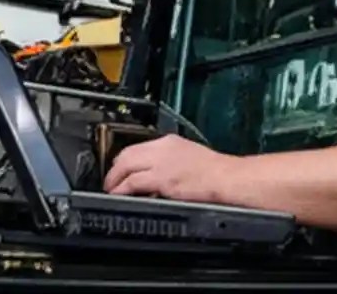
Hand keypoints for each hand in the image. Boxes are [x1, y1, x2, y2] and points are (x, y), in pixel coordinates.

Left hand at [103, 134, 235, 202]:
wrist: (226, 177)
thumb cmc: (215, 171)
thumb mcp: (190, 156)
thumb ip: (171, 160)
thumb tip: (158, 173)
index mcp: (169, 142)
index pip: (138, 147)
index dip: (125, 160)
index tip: (121, 169)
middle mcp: (162, 148)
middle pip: (126, 154)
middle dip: (115, 168)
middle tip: (110, 181)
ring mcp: (161, 163)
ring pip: (125, 166)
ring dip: (114, 179)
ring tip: (111, 189)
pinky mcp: (161, 178)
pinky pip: (133, 182)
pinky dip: (122, 189)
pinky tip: (119, 195)